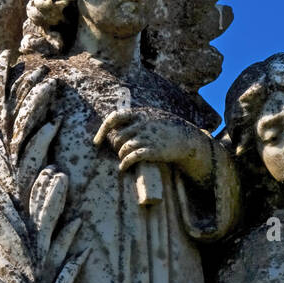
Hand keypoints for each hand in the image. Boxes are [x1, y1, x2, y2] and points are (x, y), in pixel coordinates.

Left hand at [94, 108, 210, 181]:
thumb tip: (118, 124)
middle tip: (118, 152)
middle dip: (116, 146)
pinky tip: (123, 168)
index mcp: (140, 114)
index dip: (102, 130)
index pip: (114, 118)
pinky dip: (124, 164)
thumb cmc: (169, 128)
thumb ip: (137, 118)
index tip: (96, 141)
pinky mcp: (151, 151)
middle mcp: (142, 125)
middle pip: (117, 137)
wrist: (187, 139)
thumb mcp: (153, 116)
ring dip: (120, 156)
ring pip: (122, 149)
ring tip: (123, 160)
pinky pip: (131, 158)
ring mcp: (146, 138)